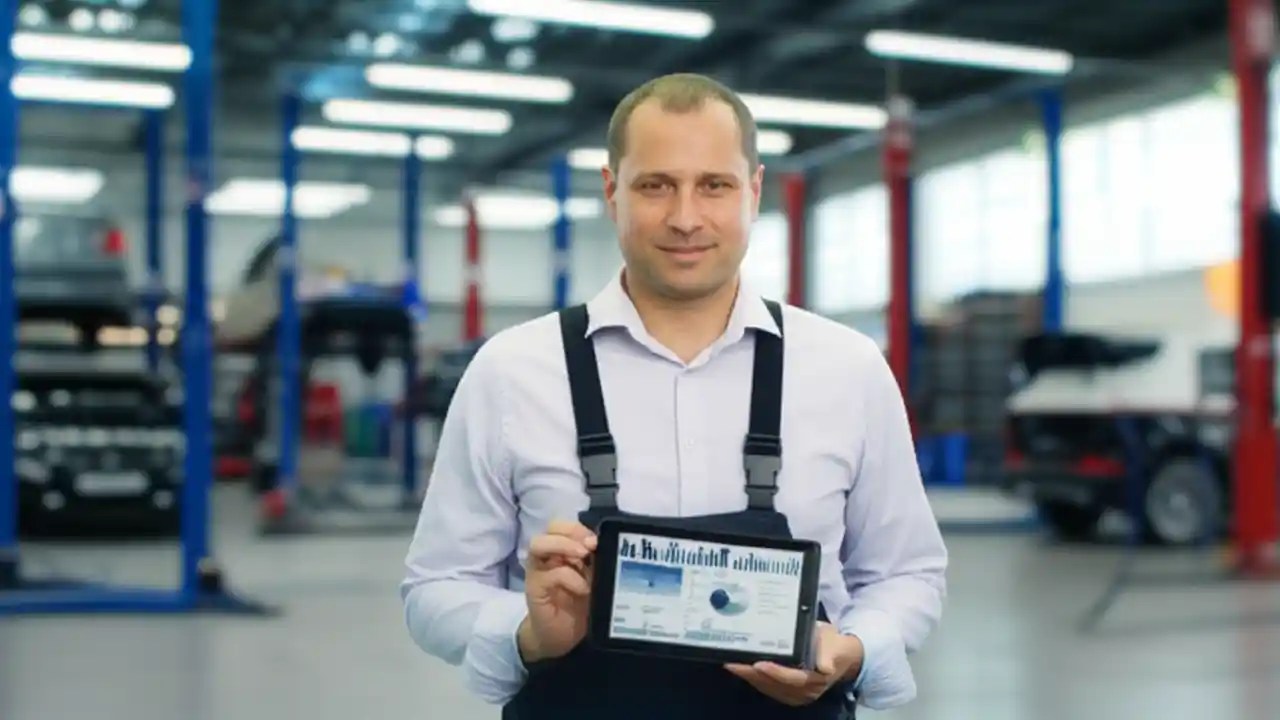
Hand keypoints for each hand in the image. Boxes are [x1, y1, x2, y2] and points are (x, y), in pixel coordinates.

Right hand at [518, 519, 596, 663]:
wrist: (560, 637)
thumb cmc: (579, 605)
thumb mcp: (593, 580)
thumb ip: (597, 564)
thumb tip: (611, 548)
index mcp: (563, 550)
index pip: (566, 526)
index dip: (581, 528)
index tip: (599, 539)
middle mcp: (548, 556)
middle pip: (551, 527)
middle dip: (572, 532)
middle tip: (591, 546)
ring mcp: (538, 571)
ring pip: (539, 544)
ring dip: (564, 546)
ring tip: (583, 557)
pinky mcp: (534, 589)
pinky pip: (549, 575)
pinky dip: (569, 577)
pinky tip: (583, 588)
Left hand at [725, 622, 863, 706]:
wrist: (842, 657)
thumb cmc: (835, 645)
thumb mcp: (835, 644)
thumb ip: (828, 655)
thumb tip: (825, 666)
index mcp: (816, 679)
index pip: (793, 679)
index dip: (775, 673)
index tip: (758, 664)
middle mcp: (805, 692)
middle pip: (775, 685)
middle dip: (752, 674)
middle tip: (732, 662)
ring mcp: (796, 695)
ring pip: (768, 687)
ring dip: (749, 677)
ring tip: (731, 663)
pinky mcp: (787, 693)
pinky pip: (768, 687)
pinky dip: (753, 678)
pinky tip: (741, 668)